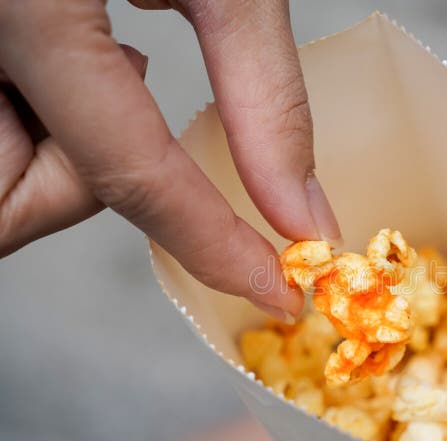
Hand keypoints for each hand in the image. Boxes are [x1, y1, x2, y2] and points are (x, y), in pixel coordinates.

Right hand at [0, 0, 340, 321]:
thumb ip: (263, 94)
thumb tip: (300, 210)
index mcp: (37, 13)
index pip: (131, 174)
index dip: (211, 245)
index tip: (273, 289)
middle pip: (17, 208)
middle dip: (82, 183)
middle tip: (121, 79)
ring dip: (50, 148)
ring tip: (81, 58)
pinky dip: (28, 121)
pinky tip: (55, 57)